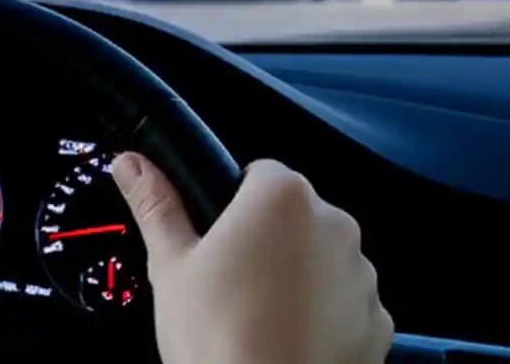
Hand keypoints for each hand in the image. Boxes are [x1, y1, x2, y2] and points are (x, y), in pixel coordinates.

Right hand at [112, 153, 391, 363]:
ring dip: (295, 276)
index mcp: (281, 198)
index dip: (231, 205)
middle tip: (228, 283)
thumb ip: (155, 205)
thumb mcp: (171, 266)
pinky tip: (285, 336)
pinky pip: (344, 302)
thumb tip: (132, 166)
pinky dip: (322, 314)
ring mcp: (361, 275)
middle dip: (264, 240)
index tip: (216, 238)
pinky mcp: (377, 319)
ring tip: (254, 317)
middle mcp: (333, 226)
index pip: (257, 172)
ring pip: (319, 259)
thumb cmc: (220, 342)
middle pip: (292, 216)